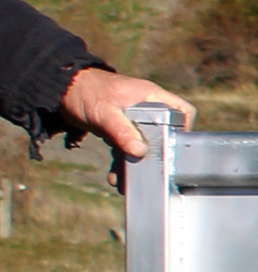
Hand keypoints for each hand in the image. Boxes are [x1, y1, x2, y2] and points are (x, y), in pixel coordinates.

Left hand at [56, 67, 191, 163]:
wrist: (58, 90)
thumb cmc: (84, 92)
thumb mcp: (104, 112)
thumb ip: (122, 132)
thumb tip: (141, 152)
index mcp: (151, 97)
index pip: (183, 111)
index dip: (184, 129)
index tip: (174, 147)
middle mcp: (146, 107)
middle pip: (163, 133)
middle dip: (155, 155)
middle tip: (150, 171)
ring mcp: (133, 119)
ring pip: (143, 145)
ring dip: (135, 163)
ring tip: (126, 181)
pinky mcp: (120, 129)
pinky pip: (127, 147)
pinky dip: (121, 162)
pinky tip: (115, 176)